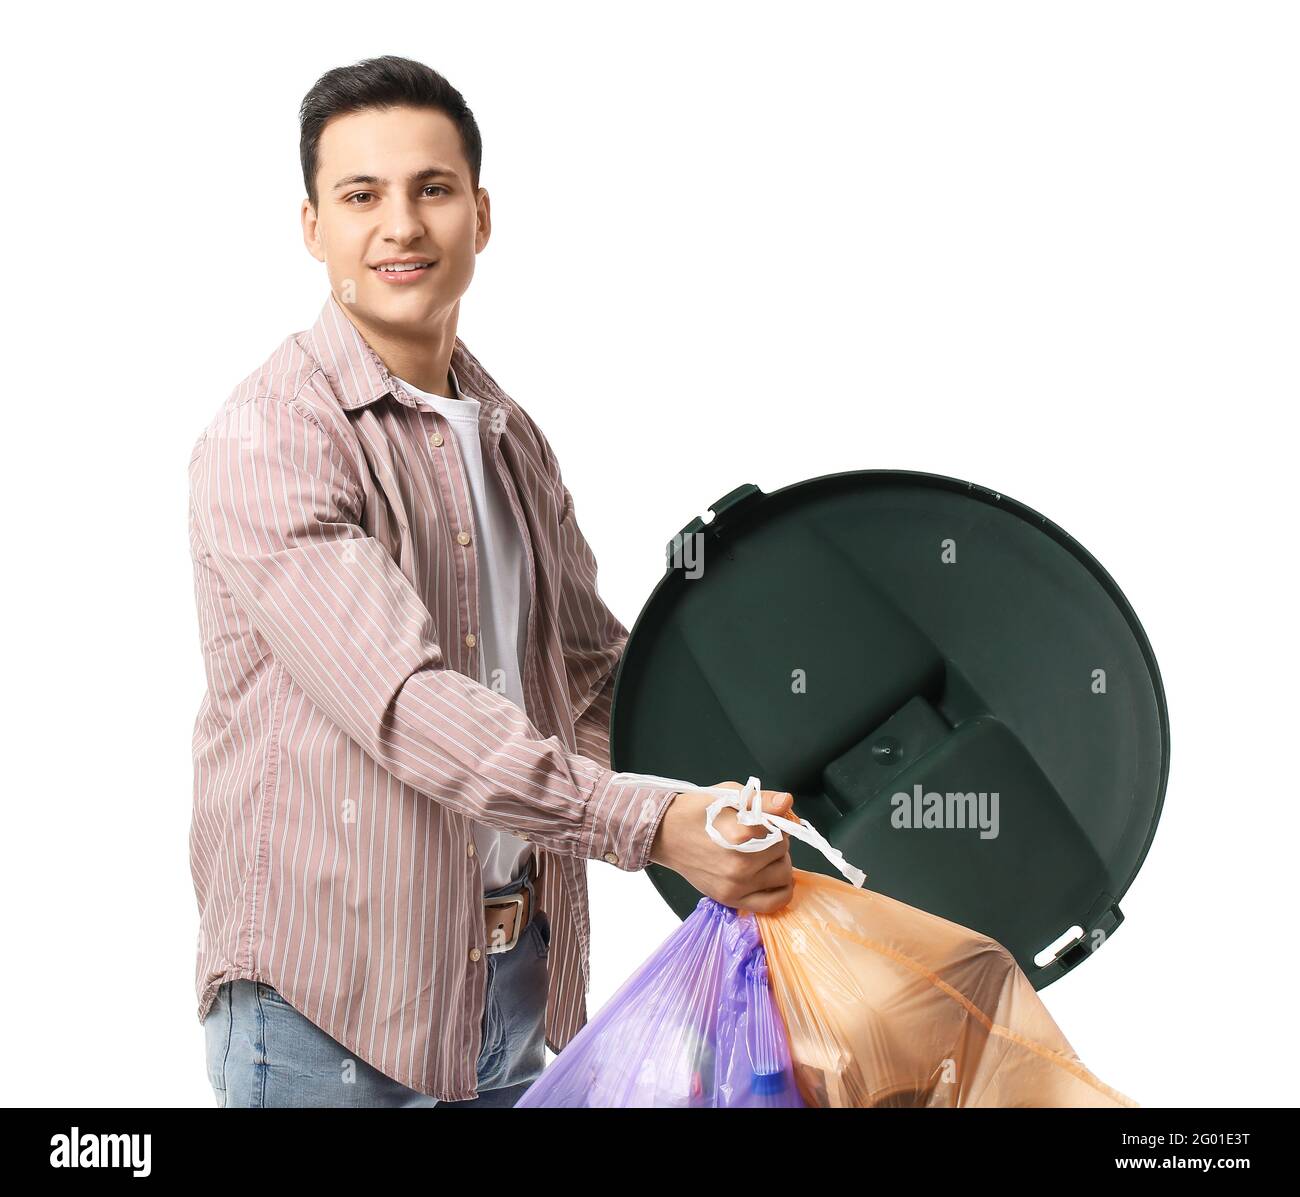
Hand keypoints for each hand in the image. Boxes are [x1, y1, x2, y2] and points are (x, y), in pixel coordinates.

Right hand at [649, 781, 795, 912]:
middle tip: (762, 835)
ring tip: (763, 854)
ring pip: (783, 875)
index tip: (766, 819)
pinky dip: (781, 892)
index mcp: (739, 835)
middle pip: (783, 851)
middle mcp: (739, 865)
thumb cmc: (695, 811)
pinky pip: (772, 904)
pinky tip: (773, 877)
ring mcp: (735, 885)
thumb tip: (786, 802)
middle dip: (778, 841)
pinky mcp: (730, 899)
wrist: (665, 834)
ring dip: (779, 863)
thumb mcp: (728, 795)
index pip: (781, 829)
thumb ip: (761, 800)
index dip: (777, 821)